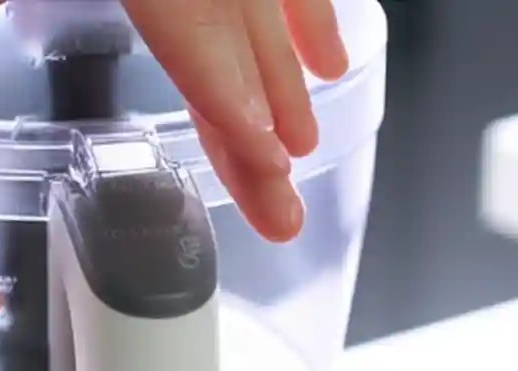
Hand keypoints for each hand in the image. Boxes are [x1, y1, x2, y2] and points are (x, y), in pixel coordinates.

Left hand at [0, 0, 348, 241]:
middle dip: (267, 116)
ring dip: (290, 69)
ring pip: (263, 2)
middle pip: (238, 28)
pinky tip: (323, 48)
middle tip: (282, 205)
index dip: (230, 95)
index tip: (268, 155)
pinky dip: (303, 7)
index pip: (193, 28)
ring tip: (307, 137)